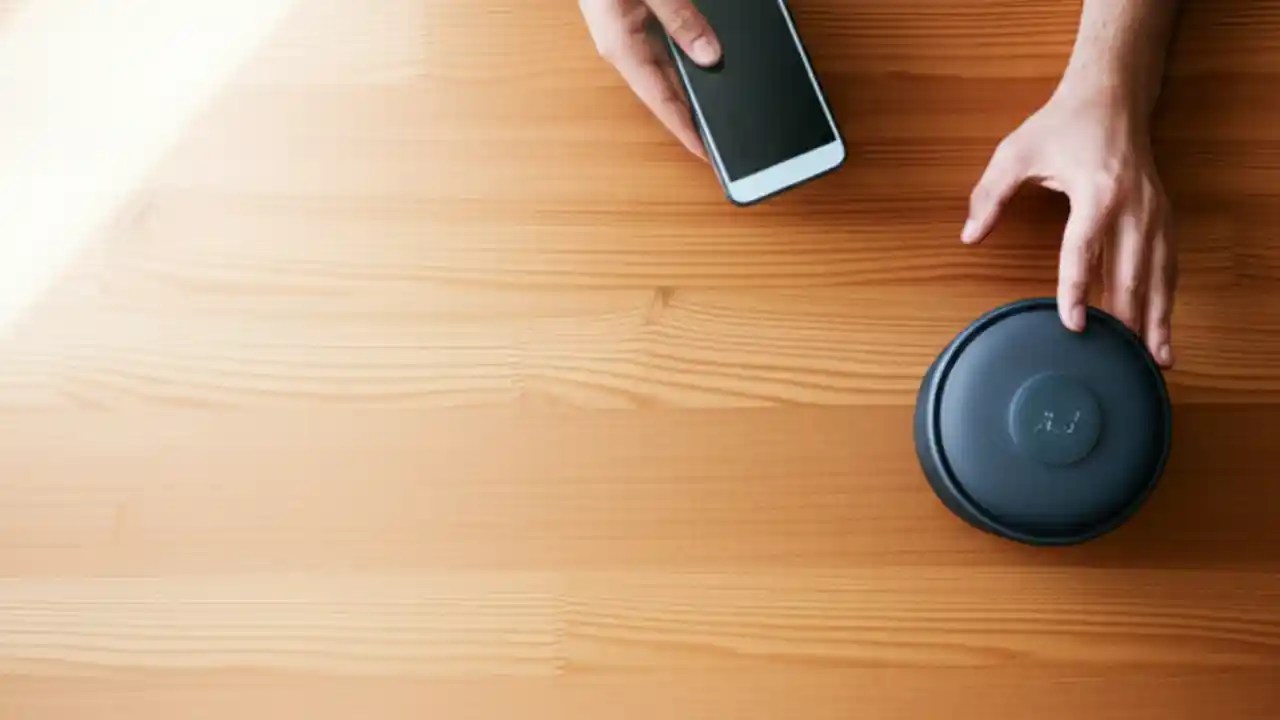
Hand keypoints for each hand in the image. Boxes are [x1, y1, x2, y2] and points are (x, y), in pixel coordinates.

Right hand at [580, 0, 721, 159]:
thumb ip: (679, 19)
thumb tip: (709, 53)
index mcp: (621, 47)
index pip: (660, 102)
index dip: (684, 129)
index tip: (705, 153)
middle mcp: (620, 48)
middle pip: (664, 92)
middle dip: (691, 115)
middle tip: (720, 138)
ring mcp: (622, 35)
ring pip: (663, 71)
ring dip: (688, 89)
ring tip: (715, 108)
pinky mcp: (627, 20)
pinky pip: (658, 50)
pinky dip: (681, 63)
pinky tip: (701, 65)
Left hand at [963, 85, 1175, 367]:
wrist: (1113, 97)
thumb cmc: (1061, 125)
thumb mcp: (1015, 152)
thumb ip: (989, 195)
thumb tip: (969, 237)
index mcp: (1097, 192)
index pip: (1083, 251)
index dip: (1077, 290)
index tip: (1074, 324)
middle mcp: (1134, 206)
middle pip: (1129, 272)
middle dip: (1126, 318)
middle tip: (1118, 360)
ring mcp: (1155, 212)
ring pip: (1159, 274)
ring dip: (1156, 317)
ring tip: (1153, 360)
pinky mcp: (1164, 215)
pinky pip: (1169, 263)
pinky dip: (1167, 297)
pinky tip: (1161, 326)